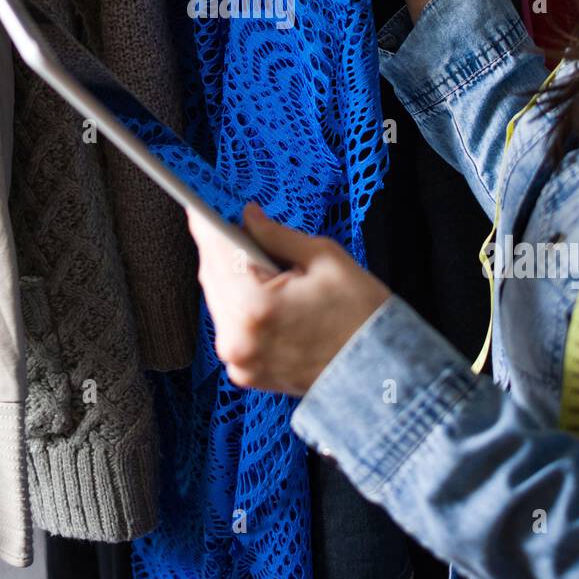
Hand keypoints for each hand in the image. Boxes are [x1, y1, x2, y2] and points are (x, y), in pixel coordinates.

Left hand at [188, 201, 389, 395]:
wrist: (382, 374)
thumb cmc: (361, 316)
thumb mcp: (325, 259)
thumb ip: (276, 236)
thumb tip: (248, 217)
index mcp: (255, 307)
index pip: (217, 251)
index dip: (205, 223)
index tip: (196, 205)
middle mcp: (238, 339)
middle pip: (211, 276)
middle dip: (222, 249)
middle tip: (245, 230)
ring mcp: (239, 360)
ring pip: (218, 301)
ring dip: (232, 279)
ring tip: (270, 272)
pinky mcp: (244, 372)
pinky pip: (229, 326)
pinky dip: (240, 307)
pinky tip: (269, 298)